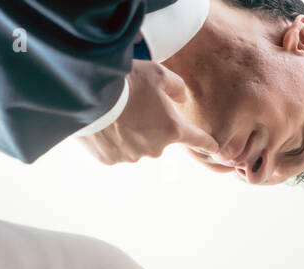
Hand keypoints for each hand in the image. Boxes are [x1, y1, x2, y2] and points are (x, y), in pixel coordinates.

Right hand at [83, 59, 221, 164]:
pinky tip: (102, 123)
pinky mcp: (110, 159)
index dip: (208, 143)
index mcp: (172, 130)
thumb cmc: (126, 81)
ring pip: (136, 146)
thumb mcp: (157, 73)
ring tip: (115, 113)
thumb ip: (176, 87)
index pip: (198, 140)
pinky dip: (111, 140)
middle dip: (152, 126)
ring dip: (130, 133)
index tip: (217, 150)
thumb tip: (182, 99)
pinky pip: (115, 150)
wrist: (87, 93)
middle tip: (135, 105)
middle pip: (160, 139)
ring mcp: (132, 156)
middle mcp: (155, 148)